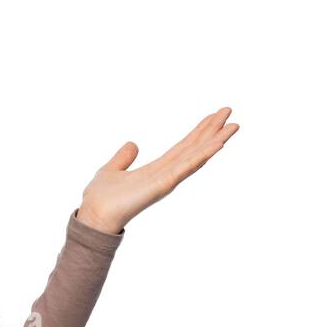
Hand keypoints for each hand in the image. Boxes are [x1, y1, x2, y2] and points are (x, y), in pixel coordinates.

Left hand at [77, 107, 239, 234]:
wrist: (93, 214)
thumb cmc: (100, 198)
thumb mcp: (111, 169)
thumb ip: (123, 158)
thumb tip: (132, 144)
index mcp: (157, 170)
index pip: (183, 147)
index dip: (199, 132)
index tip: (214, 116)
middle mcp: (166, 174)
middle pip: (194, 148)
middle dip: (212, 131)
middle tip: (230, 111)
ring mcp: (167, 180)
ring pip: (196, 157)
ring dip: (216, 141)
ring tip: (234, 126)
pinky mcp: (163, 185)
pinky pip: (186, 168)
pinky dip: (202, 156)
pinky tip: (217, 144)